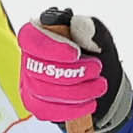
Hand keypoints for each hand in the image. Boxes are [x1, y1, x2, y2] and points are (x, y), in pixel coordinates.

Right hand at [18, 9, 132, 132]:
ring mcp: (28, 81)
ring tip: (99, 85)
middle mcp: (29, 57)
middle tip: (97, 69)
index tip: (76, 53)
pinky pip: (45, 110)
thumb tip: (79, 23)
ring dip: (78, 91)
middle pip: (38, 68)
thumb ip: (92, 29)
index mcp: (40, 33)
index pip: (30, 38)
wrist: (104, 84)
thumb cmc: (98, 56)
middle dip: (73, 72)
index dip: (51, 47)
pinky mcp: (34, 102)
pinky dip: (72, 109)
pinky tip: (88, 103)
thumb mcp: (101, 39)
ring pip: (43, 91)